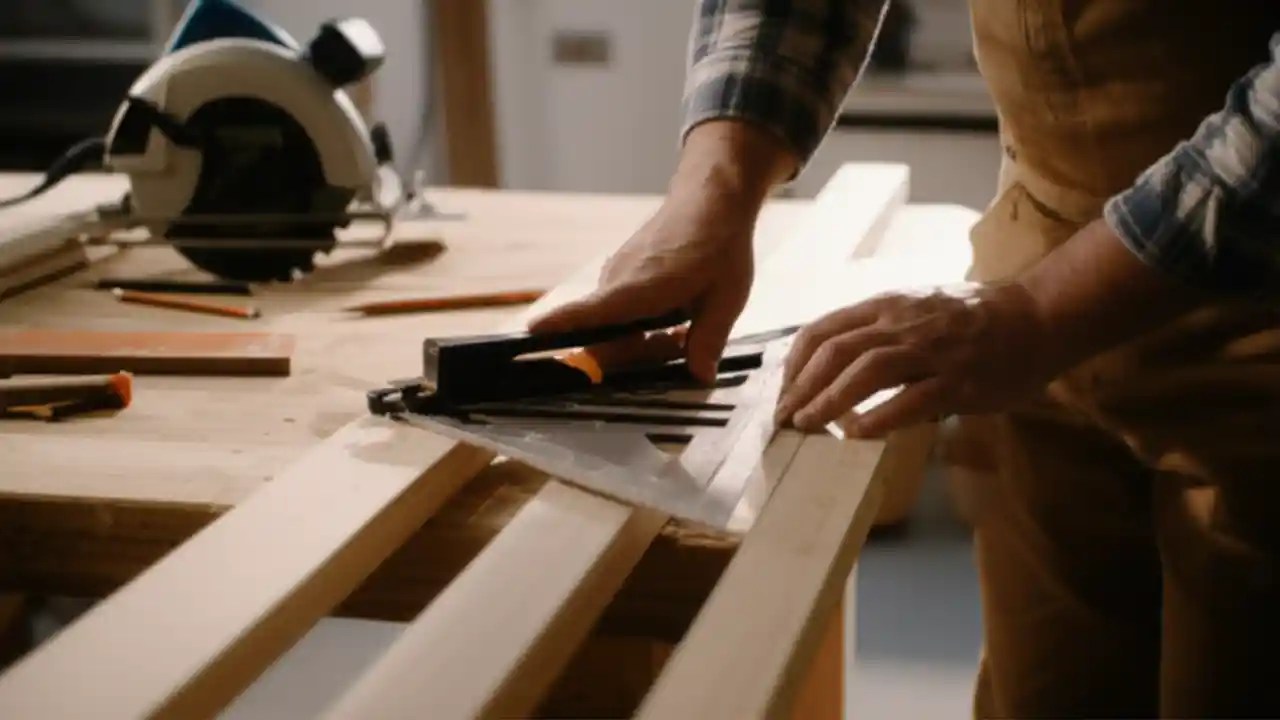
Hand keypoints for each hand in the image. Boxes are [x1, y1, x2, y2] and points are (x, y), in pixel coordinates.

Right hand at [526, 194, 753, 382]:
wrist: (711, 198)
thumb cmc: (719, 244)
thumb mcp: (727, 298)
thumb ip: (708, 340)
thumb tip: (698, 378)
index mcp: (637, 288)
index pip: (589, 312)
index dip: (559, 326)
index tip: (533, 334)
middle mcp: (617, 281)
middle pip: (603, 337)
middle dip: (634, 356)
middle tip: (678, 351)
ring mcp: (617, 275)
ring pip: (613, 325)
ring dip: (641, 340)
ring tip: (682, 335)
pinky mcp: (623, 272)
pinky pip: (620, 308)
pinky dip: (641, 322)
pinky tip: (675, 318)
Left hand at [773, 282, 1058, 436]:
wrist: (1036, 315)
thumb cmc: (973, 318)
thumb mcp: (915, 310)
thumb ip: (878, 333)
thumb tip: (837, 369)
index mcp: (886, 306)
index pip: (822, 330)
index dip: (794, 365)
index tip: (782, 393)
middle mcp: (901, 323)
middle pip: (835, 351)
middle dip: (801, 387)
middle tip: (784, 419)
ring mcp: (931, 350)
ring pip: (866, 370)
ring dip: (829, 401)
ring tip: (807, 427)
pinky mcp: (958, 379)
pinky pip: (911, 399)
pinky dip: (879, 417)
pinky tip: (856, 435)